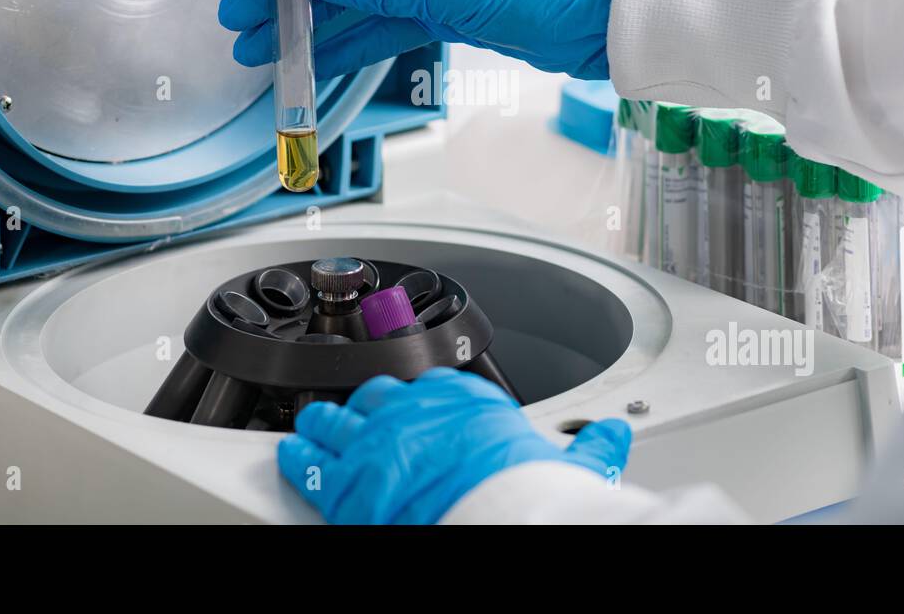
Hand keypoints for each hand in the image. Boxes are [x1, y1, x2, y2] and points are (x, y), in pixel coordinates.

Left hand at [277, 367, 630, 523]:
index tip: (420, 408)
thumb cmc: (532, 492)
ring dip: (322, 424)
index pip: (434, 383)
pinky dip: (298, 456)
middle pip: (377, 395)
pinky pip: (310, 461)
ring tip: (311, 425)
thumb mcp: (572, 466)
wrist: (503, 520)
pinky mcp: (348, 481)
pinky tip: (290, 454)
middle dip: (368, 407)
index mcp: (467, 399)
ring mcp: (377, 440)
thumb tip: (613, 437)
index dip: (420, 399)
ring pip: (336, 420)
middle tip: (363, 419)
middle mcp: (417, 408)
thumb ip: (590, 448)